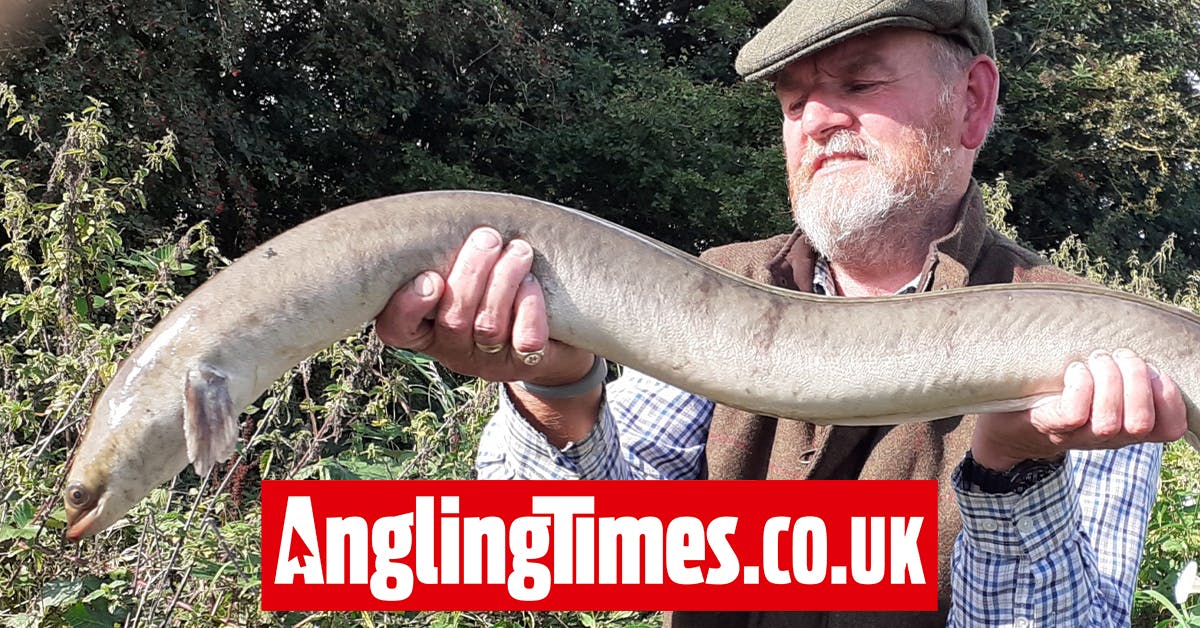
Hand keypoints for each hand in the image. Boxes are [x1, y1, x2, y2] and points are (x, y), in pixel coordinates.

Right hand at [374, 227, 594, 386]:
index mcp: (425, 329)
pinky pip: (526, 340)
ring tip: (518, 249)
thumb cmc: (491, 285)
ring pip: (488, 326)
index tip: (429, 276)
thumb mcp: (463, 273)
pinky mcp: (524, 363)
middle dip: (472, 273)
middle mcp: (453, 351)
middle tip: (487, 237)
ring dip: (503, 280)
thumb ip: (445, 254)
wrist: (548, 332)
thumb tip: (440, 211)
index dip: (408, 306)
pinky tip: (531, 281)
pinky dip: (529, 307)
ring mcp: (488, 361)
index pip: (397, 329)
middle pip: (453, 320)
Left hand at [972, 349, 1188, 470]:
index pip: (1171, 428)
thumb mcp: (1108, 381)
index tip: (1155, 371)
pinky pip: (1074, 414)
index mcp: (1130, 426)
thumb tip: (1173, 324)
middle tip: (1116, 357)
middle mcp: (1111, 437)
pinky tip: (1074, 371)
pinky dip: (1080, 386)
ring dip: (1107, 380)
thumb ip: (1133, 367)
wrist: (1012, 421)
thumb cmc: (1067, 390)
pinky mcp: (1051, 427)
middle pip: (1141, 422)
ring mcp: (1080, 435)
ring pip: (1110, 420)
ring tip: (1094, 361)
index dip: (1170, 398)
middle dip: (1136, 380)